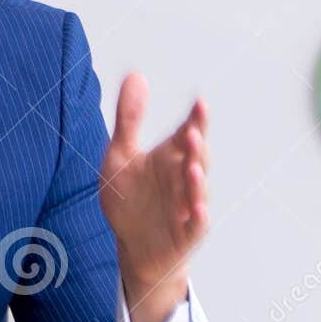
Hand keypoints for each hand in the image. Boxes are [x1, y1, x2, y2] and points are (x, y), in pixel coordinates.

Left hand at [99, 73, 209, 321]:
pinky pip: (196, 225)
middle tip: (191, 132)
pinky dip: (198, 217)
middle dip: (195, 147)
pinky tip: (197, 210)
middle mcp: (185, 177)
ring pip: (198, 190)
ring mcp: (189, 205)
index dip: (197, 118)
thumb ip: (129, 119)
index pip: (189, 132)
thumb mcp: (121, 156)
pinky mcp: (186, 233)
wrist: (134, 246)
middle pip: (197, 158)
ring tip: (192, 167)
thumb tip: (136, 75)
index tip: (199, 102)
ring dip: (197, 180)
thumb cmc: (130, 198)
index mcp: (171, 156)